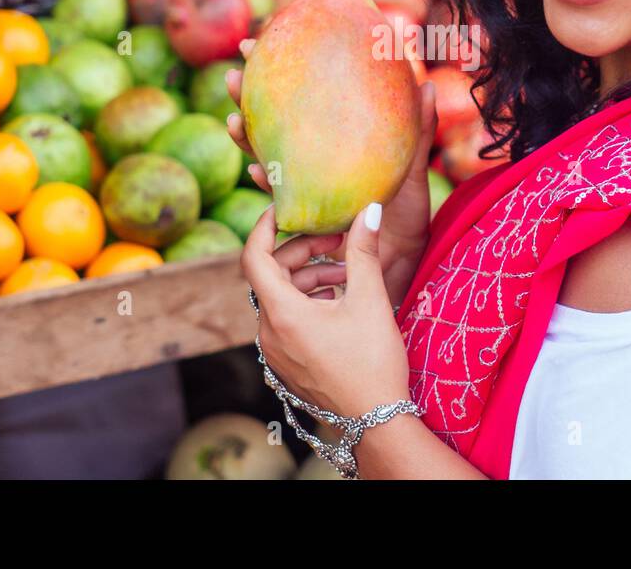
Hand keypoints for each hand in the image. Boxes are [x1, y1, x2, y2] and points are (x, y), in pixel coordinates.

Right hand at [225, 38, 438, 304]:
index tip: (259, 42)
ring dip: (246, 136)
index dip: (279, 69)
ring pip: (266, 153)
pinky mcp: (301, 215)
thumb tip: (426, 86)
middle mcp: (315, 158)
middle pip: (273, 118)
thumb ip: (418, 131)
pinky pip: (277, 195)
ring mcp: (304, 184)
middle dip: (248, 97)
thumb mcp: (413, 170)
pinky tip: (257, 169)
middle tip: (233, 76)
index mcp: (336, 139)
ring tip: (234, 119)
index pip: (304, 96)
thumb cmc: (406, 215)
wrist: (400, 262)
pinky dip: (266, 181)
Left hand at [241, 202, 409, 419]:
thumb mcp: (370, 300)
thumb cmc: (372, 363)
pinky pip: (286, 321)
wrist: (377, 422)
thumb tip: (369, 210)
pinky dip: (307, 302)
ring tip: (347, 274)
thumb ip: (364, 251)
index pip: (253, 256)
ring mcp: (275, 352)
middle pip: (271, 274)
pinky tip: (339, 301)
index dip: (264, 226)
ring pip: (280, 298)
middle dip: (301, 252)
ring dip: (308, 278)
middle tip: (336, 242)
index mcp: (281, 313)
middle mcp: (269, 332)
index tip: (284, 208)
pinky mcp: (287, 364)